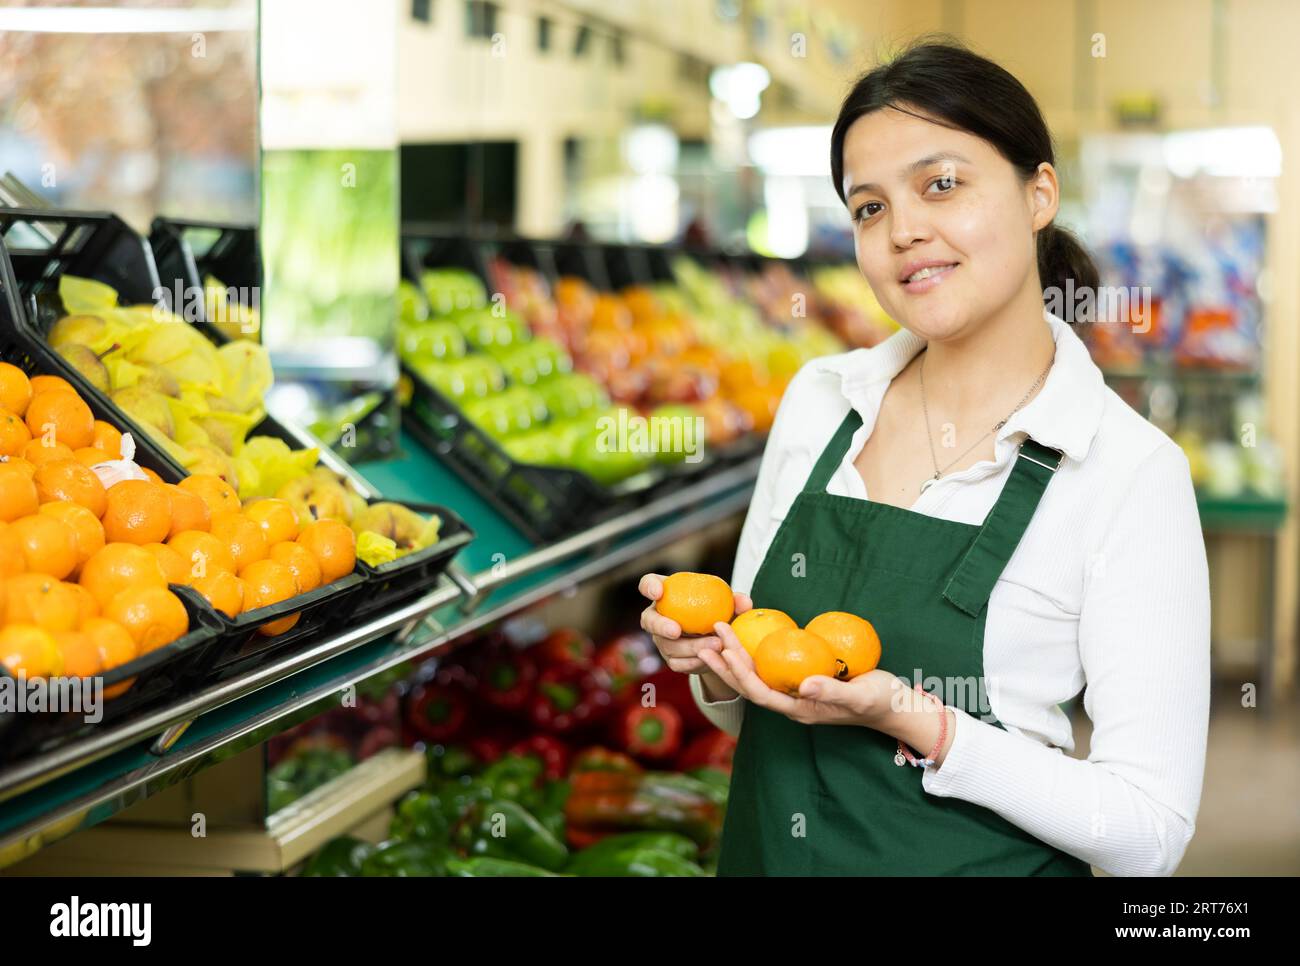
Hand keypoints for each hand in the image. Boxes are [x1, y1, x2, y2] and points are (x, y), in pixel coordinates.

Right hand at [638, 572, 751, 673]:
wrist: (719, 642)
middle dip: (661, 626)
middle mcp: (658, 616)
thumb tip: (744, 602)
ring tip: (715, 645)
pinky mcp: (671, 659)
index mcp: (668, 594)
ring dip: (690, 647)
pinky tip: (711, 660)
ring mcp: (662, 640)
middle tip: (677, 630)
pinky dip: (695, 662)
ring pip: (667, 645)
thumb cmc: (719, 613)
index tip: (658, 592)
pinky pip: (678, 663)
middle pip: (649, 620)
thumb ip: (735, 602)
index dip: (649, 587)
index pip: (648, 584)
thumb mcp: (728, 606)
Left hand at [698, 620, 897, 726]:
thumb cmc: (879, 701)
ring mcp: (797, 692)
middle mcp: (792, 702)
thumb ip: (833, 692)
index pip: (759, 692)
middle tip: (711, 634)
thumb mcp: (860, 696)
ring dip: (737, 656)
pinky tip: (751, 632)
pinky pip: (774, 665)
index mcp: (799, 710)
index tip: (723, 649)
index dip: (738, 672)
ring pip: (758, 674)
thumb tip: (805, 685)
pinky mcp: (804, 679)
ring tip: (719, 635)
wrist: (895, 706)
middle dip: (727, 662)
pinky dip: (758, 651)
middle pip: (750, 683)